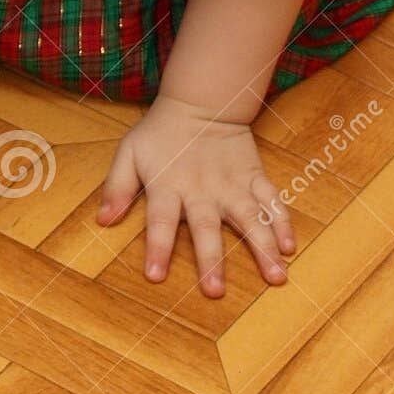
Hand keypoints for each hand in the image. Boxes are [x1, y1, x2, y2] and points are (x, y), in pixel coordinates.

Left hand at [96, 93, 294, 296]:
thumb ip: (117, 186)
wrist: (200, 102)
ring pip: (249, 218)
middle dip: (211, 260)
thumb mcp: (129, 152)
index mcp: (168, 185)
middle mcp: (202, 190)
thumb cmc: (160, 133)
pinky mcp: (254, 177)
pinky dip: (282, 221)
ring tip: (276, 276)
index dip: (157, 247)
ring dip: (263, 247)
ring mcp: (232, 184)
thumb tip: (103, 220)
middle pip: (207, 228)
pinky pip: (271, 200)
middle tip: (216, 291)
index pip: (160, 221)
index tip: (155, 276)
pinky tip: (290, 246)